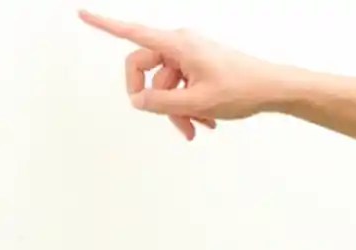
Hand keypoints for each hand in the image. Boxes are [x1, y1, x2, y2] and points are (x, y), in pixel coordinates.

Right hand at [78, 10, 291, 139]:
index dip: (105, 25)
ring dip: (176, 109)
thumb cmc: (241, 89)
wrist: (274, 89)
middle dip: (155, 100)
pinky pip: (182, 85)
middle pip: (147, 70)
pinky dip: (188, 105)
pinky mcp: (201, 66)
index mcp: (177, 45)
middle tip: (169, 123)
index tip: (82, 13)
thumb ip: (162, 102)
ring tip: (195, 130)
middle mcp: (181, 44)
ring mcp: (191, 55)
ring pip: (167, 84)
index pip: (133, 33)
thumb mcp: (197, 102)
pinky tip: (204, 124)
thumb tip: (138, 100)